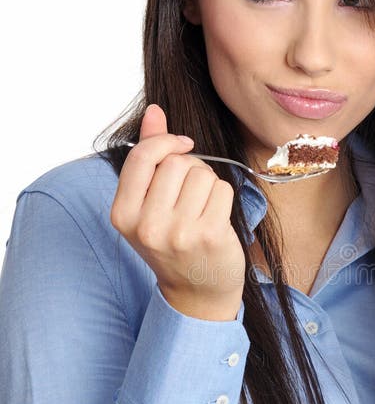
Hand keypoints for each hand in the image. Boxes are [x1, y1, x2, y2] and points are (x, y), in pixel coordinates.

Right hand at [110, 104, 245, 318]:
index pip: (143, 156)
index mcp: (123, 214)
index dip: (166, 141)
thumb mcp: (149, 204)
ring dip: (208, 184)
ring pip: (202, 174)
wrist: (197, 292)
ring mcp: (178, 233)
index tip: (183, 145)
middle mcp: (146, 226)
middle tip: (190, 196)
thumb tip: (154, 111)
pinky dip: (223, 198)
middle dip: (190, 169)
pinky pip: (222, 189)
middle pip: (176, 163)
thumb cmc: (172, 242)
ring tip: (202, 209)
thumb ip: (150, 156)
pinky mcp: (209, 236)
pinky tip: (216, 218)